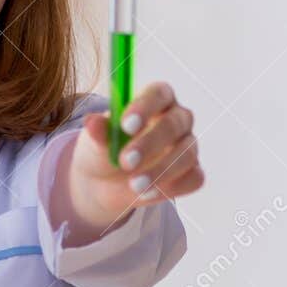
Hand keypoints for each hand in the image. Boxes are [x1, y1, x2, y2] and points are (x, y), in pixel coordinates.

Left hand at [63, 82, 202, 239]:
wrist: (104, 183)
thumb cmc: (103, 149)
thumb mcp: (95, 141)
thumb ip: (97, 131)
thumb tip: (92, 123)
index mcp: (155, 98)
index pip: (159, 93)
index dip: (145, 107)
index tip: (126, 126)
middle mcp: (177, 118)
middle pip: (175, 124)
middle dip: (150, 144)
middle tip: (125, 161)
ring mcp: (187, 146)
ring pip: (186, 154)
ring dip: (160, 171)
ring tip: (133, 185)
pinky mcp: (193, 172)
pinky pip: (194, 178)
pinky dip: (172, 187)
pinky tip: (147, 194)